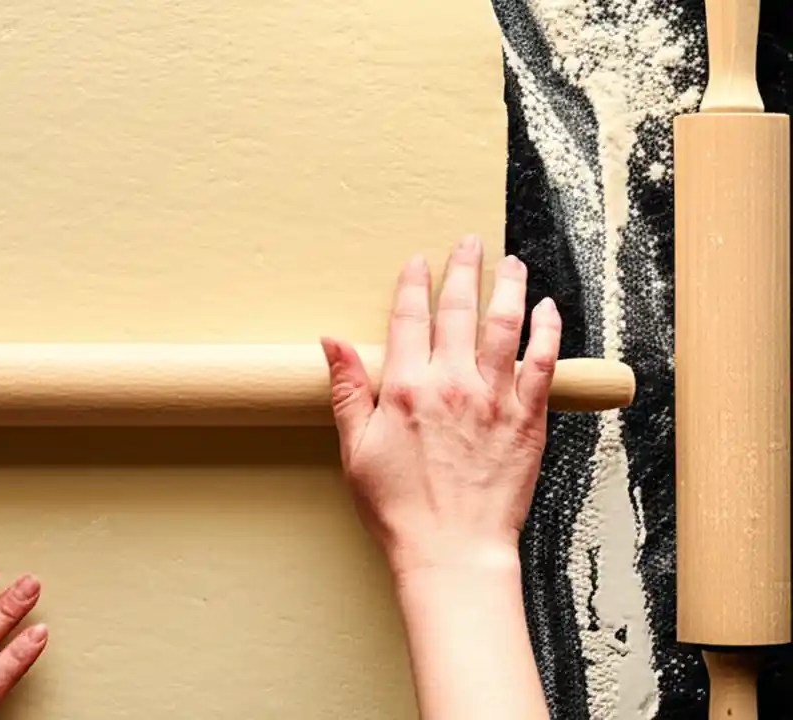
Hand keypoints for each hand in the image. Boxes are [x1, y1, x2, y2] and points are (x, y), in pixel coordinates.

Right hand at [321, 236, 560, 578]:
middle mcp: (451, 383)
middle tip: (469, 243)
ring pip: (505, 323)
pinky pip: (544, 360)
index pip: (408, 318)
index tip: (416, 262)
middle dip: (462, 269)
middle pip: (458, 309)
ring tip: (510, 262)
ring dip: (508, 286)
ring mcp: (494, 397)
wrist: (451, 550)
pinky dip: (547, 328)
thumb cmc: (397, 507)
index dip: (412, 284)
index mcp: (405, 388)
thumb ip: (346, 389)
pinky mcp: (528, 418)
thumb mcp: (354, 449)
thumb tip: (331, 340)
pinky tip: (546, 308)